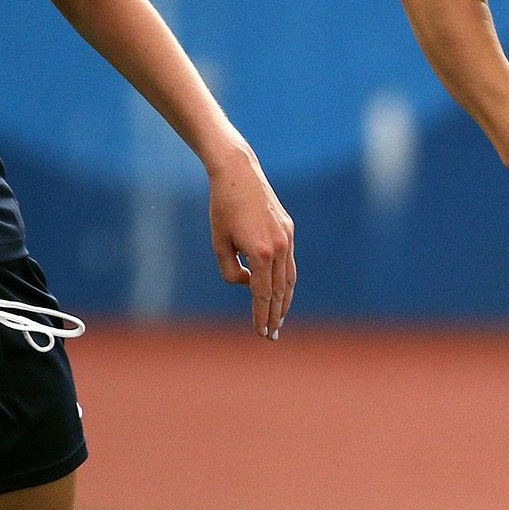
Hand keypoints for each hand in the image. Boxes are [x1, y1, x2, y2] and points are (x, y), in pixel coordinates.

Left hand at [206, 147, 295, 338]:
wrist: (239, 174)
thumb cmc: (222, 208)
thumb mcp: (218, 243)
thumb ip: (231, 270)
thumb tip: (247, 283)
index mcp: (259, 252)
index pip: (262, 294)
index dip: (261, 315)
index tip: (261, 332)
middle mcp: (279, 247)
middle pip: (280, 291)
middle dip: (276, 315)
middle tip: (272, 335)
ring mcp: (287, 238)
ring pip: (290, 278)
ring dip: (285, 301)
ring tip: (280, 318)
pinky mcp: (289, 230)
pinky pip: (289, 263)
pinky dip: (286, 281)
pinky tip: (281, 290)